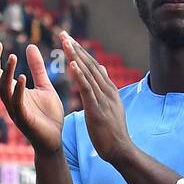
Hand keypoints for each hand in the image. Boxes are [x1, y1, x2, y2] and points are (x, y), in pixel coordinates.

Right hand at [0, 41, 62, 155]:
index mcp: (14, 92)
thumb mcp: (45, 86)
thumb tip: (30, 46)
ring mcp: (15, 110)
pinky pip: (18, 103)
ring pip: (4, 90)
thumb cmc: (49, 115)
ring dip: (7, 73)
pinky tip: (23, 77)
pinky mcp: (24, 120)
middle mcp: (10, 100)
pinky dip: (19, 90)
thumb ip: (37, 68)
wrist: (54, 140)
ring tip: (13, 57)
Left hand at [60, 31, 131, 164]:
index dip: (80, 52)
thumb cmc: (113, 132)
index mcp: (109, 90)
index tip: (69, 39)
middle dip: (75, 48)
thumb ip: (105, 87)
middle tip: (63, 33)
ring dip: (75, 56)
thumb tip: (101, 68)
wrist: (121, 150)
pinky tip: (72, 64)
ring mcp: (103, 99)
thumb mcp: (111, 105)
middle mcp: (107, 90)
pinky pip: (87, 89)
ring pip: (87, 73)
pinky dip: (80, 75)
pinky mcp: (97, 109)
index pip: (93, 66)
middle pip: (89, 64)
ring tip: (65, 42)